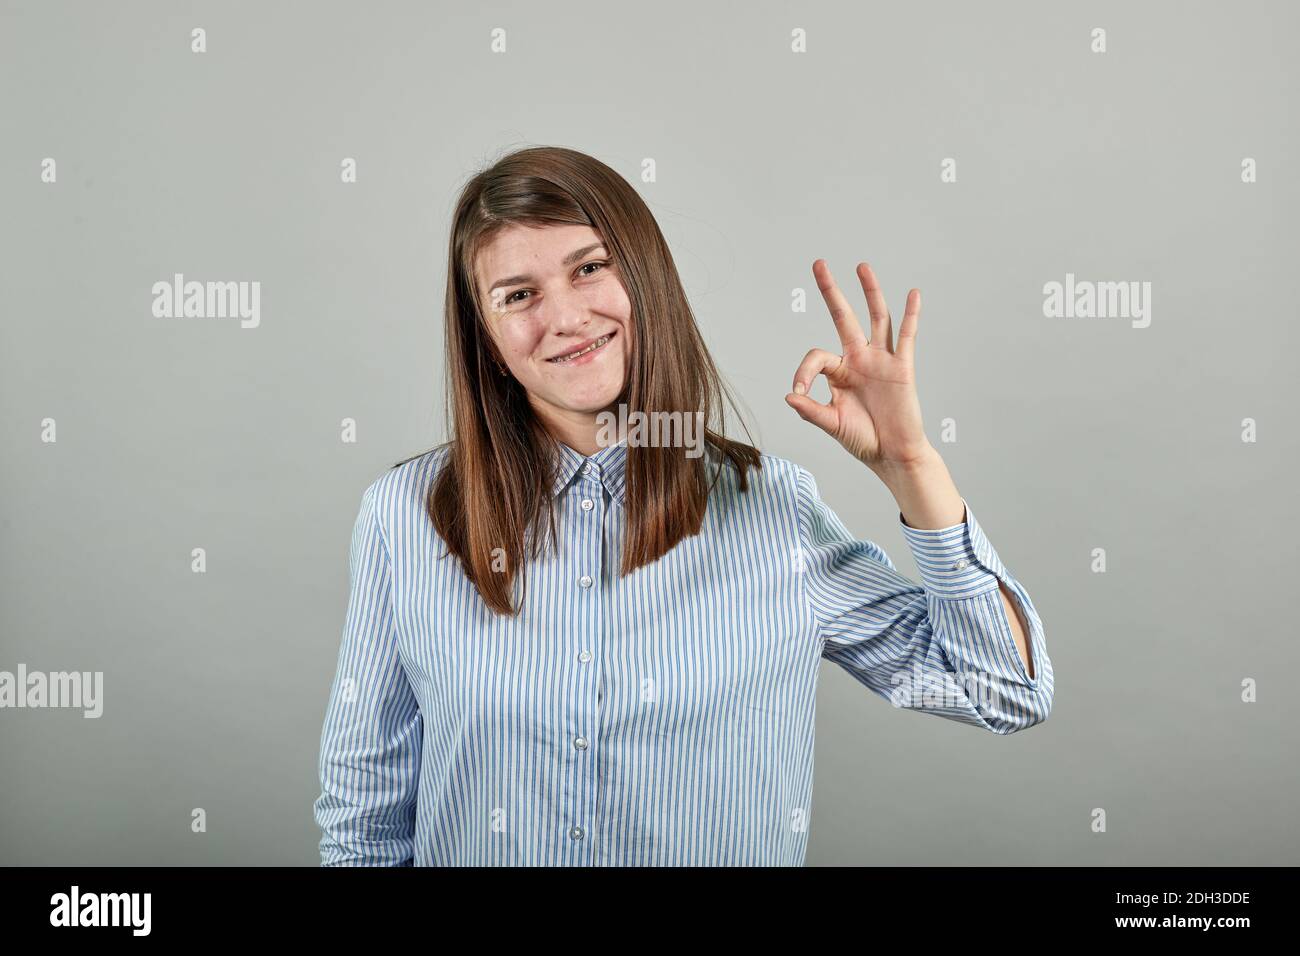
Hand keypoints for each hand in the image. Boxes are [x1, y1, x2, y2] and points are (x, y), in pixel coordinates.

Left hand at [785, 260, 934, 472]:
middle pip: (844, 317)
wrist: (892, 454)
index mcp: (839, 373)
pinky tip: (912, 294)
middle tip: (818, 264)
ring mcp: (881, 360)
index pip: (817, 356)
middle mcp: (859, 359)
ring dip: (869, 292)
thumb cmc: (862, 439)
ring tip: (861, 267)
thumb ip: (811, 411)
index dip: (803, 372)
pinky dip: (911, 315)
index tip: (798, 392)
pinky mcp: (903, 368)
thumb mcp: (832, 424)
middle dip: (831, 291)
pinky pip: (908, 336)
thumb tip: (789, 396)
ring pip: (876, 318)